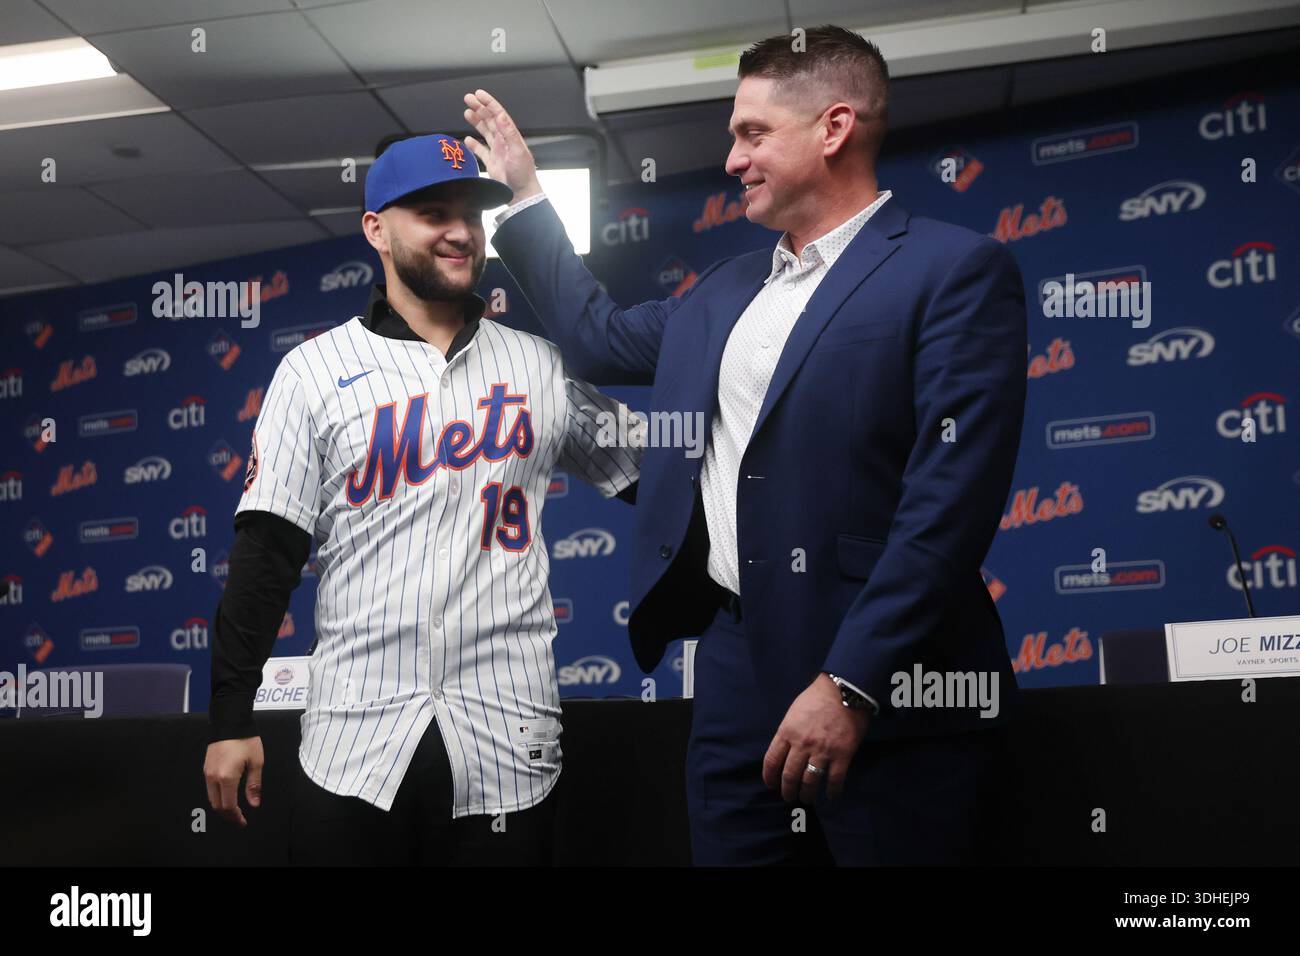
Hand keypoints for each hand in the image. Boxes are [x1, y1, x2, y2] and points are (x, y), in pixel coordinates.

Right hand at [204, 736, 263, 826]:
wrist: (230, 722)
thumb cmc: (245, 740)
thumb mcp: (256, 762)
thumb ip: (254, 785)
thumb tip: (254, 803)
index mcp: (227, 777)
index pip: (228, 806)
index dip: (236, 816)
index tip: (243, 821)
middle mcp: (213, 777)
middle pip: (217, 805)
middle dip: (228, 815)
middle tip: (239, 818)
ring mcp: (207, 772)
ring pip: (211, 797)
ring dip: (221, 806)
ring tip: (234, 809)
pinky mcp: (206, 767)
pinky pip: (210, 788)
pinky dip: (217, 796)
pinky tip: (227, 795)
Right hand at [462, 89, 542, 203]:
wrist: (521, 193)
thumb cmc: (523, 173)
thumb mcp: (518, 151)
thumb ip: (509, 133)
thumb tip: (501, 115)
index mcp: (510, 136)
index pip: (498, 114)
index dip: (489, 103)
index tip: (478, 94)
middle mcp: (503, 141)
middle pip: (490, 120)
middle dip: (479, 108)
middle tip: (468, 99)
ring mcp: (497, 151)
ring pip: (485, 132)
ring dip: (476, 122)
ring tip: (467, 113)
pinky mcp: (491, 163)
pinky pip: (480, 151)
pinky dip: (473, 145)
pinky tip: (467, 140)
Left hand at [762, 674, 868, 802]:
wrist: (844, 690)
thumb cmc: (816, 698)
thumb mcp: (793, 713)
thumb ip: (788, 732)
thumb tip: (784, 751)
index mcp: (787, 732)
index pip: (772, 761)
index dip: (769, 777)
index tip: (771, 785)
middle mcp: (802, 745)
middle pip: (789, 775)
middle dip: (787, 791)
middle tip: (789, 797)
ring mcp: (822, 751)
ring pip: (810, 781)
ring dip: (807, 794)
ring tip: (806, 799)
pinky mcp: (842, 755)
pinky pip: (835, 780)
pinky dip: (832, 791)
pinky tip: (831, 795)